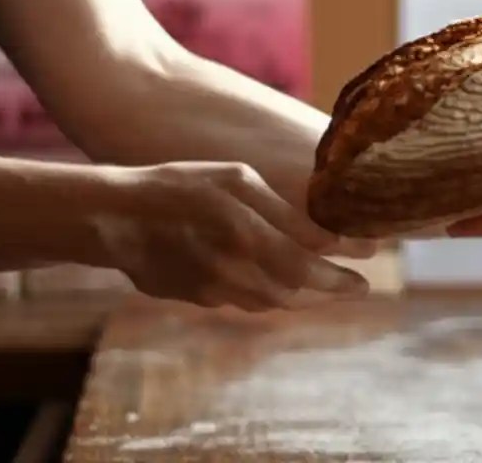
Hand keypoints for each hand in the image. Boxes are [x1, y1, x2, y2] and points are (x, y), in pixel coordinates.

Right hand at [93, 161, 374, 310]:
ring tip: (324, 282)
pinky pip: (244, 300)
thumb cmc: (178, 185)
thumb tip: (327, 237)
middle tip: (357, 284)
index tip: (369, 267)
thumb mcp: (234, 180)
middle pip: (298, 289)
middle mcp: (235, 272)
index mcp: (248, 237)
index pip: (311, 264)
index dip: (343, 269)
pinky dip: (268, 292)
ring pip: (273, 300)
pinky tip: (275, 279)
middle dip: (331, 286)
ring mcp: (215, 291)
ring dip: (302, 293)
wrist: (112, 218)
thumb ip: (282, 211)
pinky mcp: (197, 299)